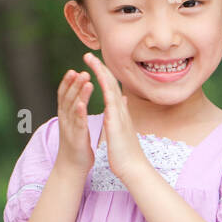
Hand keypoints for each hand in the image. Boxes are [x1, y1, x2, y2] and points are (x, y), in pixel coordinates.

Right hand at [54, 67, 95, 173]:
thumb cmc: (77, 145)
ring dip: (79, 93)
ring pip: (72, 107)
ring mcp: (69, 128)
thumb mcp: (77, 125)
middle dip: (74, 83)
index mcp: (65, 115)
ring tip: (86, 81)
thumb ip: (78, 111)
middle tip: (81, 71)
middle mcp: (64, 119)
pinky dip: (79, 112)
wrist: (72, 167)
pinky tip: (83, 104)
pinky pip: (77, 123)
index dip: (68, 83)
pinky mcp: (76, 137)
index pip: (64, 95)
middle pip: (67, 97)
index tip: (74, 70)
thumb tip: (81, 99)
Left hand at [83, 51, 149, 181]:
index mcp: (119, 111)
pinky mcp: (117, 123)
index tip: (92, 62)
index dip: (102, 74)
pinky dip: (105, 89)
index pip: (110, 87)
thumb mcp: (123, 128)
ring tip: (91, 60)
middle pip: (111, 83)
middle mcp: (121, 109)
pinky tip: (99, 79)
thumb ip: (122, 112)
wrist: (133, 167)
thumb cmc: (126, 150)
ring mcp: (120, 115)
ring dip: (101, 72)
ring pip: (111, 88)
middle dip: (100, 67)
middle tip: (89, 54)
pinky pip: (111, 102)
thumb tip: (123, 100)